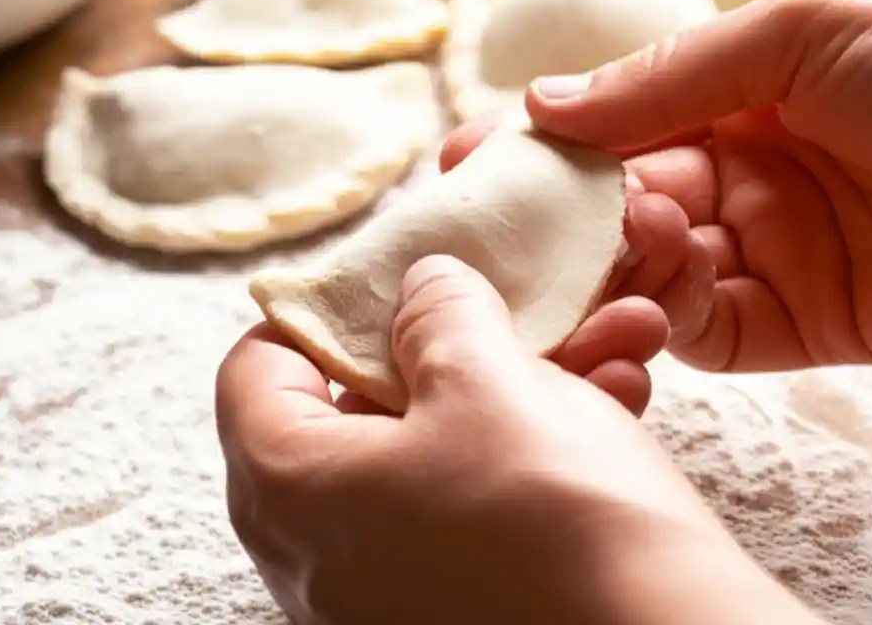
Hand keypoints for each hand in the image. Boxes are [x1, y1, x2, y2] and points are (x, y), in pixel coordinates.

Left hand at [218, 255, 822, 623]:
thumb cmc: (555, 519)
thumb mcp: (488, 382)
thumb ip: (437, 314)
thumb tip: (420, 285)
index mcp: (288, 487)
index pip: (255, 369)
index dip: (322, 308)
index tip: (391, 279)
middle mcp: (316, 553)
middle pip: (355, 410)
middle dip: (451, 344)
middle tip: (509, 308)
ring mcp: (381, 593)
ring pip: (435, 454)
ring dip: (517, 388)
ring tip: (604, 344)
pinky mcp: (453, 610)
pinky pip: (473, 510)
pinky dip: (530, 454)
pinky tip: (615, 402)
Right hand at [450, 0, 871, 372]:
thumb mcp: (803, 34)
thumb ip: (668, 77)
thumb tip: (544, 105)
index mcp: (737, 99)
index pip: (609, 129)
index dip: (537, 146)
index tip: (469, 164)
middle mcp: (737, 179)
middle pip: (610, 210)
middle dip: (559, 217)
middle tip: (509, 224)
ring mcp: (762, 256)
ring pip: (642, 274)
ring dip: (617, 259)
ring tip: (638, 226)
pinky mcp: (794, 329)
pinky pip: (699, 331)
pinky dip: (667, 309)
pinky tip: (672, 271)